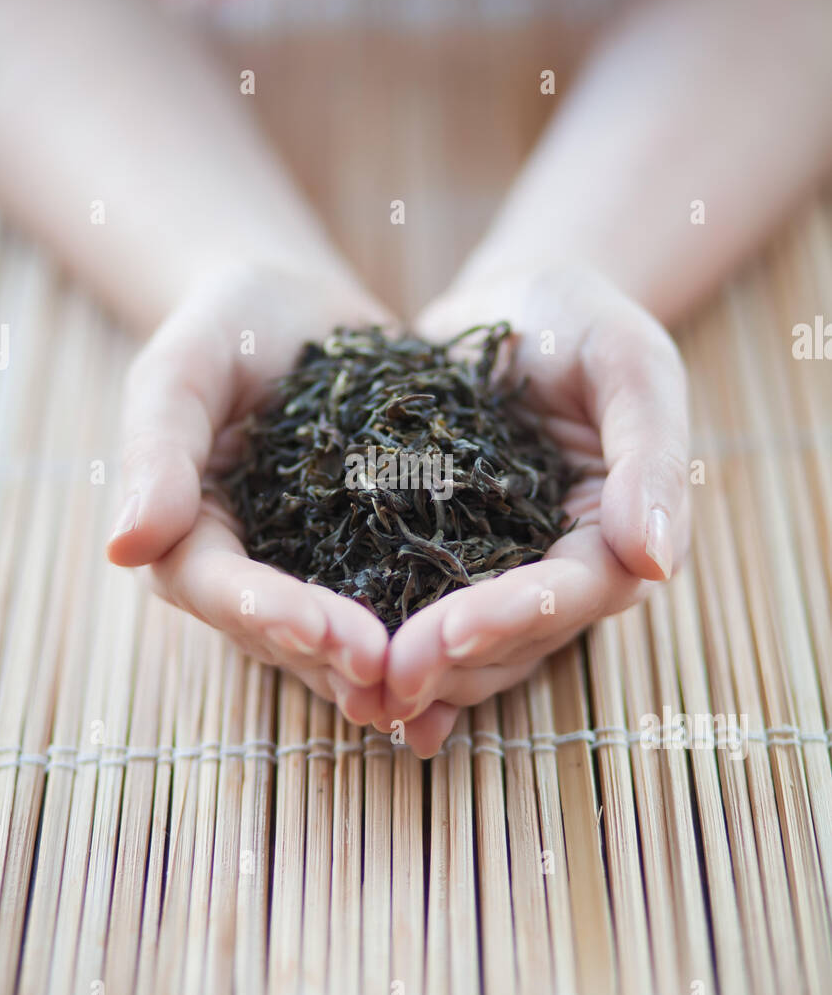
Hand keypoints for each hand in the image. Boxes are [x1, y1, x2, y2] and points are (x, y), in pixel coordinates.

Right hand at [106, 270, 402, 710]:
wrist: (300, 308)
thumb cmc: (227, 325)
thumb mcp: (184, 366)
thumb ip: (158, 447)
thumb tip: (123, 548)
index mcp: (188, 532)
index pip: (217, 587)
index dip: (267, 613)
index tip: (322, 632)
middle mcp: (248, 567)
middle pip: (281, 631)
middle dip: (333, 654)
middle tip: (389, 670)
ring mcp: (312, 570)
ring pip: (338, 638)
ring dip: (383, 668)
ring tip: (434, 687)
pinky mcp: (372, 558)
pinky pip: (396, 606)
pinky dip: (427, 635)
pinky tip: (476, 659)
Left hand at [381, 264, 690, 751]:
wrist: (513, 305)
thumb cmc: (582, 321)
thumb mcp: (629, 361)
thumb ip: (651, 454)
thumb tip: (657, 563)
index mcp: (617, 533)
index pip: (575, 592)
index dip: (513, 617)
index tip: (449, 633)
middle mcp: (562, 569)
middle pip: (517, 639)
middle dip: (452, 661)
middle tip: (384, 678)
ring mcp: (500, 571)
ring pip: (469, 649)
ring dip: (418, 673)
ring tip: (356, 689)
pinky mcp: (444, 560)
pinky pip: (418, 614)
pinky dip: (386, 647)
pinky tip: (338, 679)